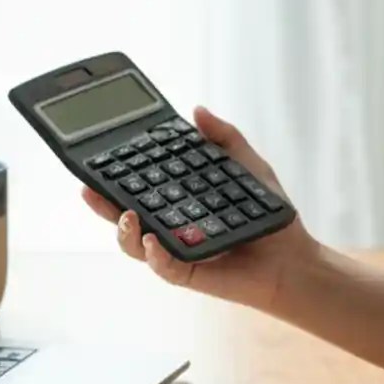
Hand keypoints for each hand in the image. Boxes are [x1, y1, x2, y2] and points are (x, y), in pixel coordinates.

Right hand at [81, 106, 318, 312]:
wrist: (294, 258)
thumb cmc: (268, 215)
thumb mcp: (247, 166)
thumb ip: (223, 138)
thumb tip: (197, 110)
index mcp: (178, 201)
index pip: (140, 186)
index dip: (116, 174)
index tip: (98, 157)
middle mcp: (170, 226)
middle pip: (125, 216)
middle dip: (102, 203)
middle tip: (88, 188)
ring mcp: (176, 250)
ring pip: (135, 245)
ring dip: (124, 231)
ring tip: (126, 216)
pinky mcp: (189, 273)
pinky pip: (164, 268)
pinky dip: (155, 256)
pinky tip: (153, 242)